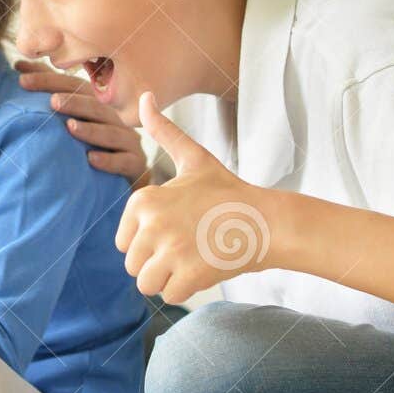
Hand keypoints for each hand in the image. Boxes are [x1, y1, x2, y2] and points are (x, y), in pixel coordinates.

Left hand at [16, 60, 152, 185]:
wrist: (123, 183)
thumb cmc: (91, 147)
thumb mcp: (71, 121)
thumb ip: (47, 93)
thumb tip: (19, 64)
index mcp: (96, 108)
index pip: (75, 88)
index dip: (50, 81)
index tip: (22, 80)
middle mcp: (114, 121)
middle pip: (95, 108)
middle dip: (74, 103)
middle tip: (52, 102)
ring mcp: (128, 143)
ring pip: (111, 133)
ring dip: (90, 130)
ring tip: (70, 128)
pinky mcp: (135, 165)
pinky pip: (124, 161)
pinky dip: (108, 160)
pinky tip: (90, 159)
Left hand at [114, 93, 275, 303]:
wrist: (269, 221)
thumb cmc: (229, 192)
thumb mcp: (194, 159)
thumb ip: (163, 131)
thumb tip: (145, 97)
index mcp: (143, 200)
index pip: (124, 242)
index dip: (149, 243)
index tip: (179, 229)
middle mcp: (151, 224)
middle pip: (133, 266)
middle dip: (158, 264)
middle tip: (189, 247)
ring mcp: (170, 250)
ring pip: (146, 284)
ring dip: (169, 279)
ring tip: (194, 259)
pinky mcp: (188, 274)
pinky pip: (169, 295)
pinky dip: (186, 290)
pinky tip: (204, 270)